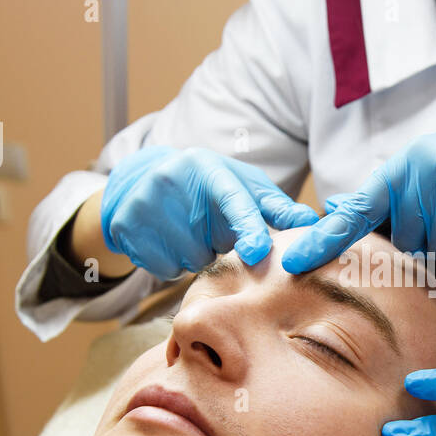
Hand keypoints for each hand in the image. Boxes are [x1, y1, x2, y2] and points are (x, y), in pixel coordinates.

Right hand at [99, 145, 318, 279]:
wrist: (142, 181)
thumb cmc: (208, 189)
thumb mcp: (241, 187)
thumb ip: (274, 208)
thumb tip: (310, 224)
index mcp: (207, 168)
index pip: (233, 200)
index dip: (248, 228)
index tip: (258, 251)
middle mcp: (171, 180)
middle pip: (211, 244)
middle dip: (217, 247)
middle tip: (209, 229)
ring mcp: (144, 203)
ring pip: (187, 260)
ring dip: (196, 256)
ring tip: (188, 231)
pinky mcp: (124, 227)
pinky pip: (163, 267)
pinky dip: (171, 262)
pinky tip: (168, 239)